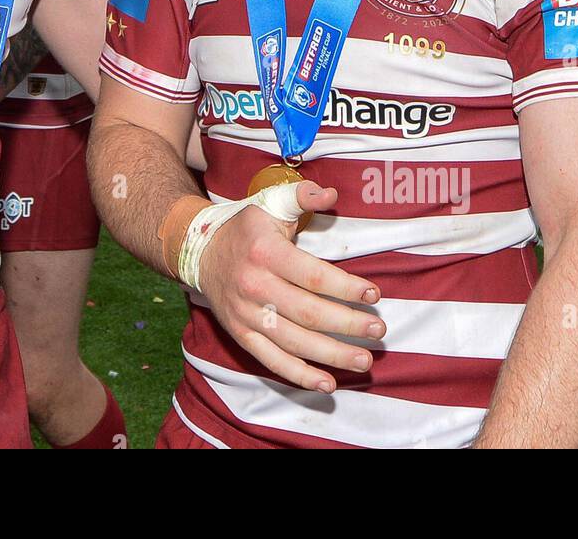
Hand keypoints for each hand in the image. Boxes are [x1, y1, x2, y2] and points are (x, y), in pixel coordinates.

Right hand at [197, 180, 383, 392]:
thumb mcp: (270, 203)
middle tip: (378, 331)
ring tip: (364, 360)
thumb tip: (332, 194)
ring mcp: (246, 314)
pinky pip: (271, 360)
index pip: (313, 276)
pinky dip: (299, 375)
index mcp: (266, 252)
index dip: (346, 287)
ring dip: (332, 354)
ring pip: (294, 341)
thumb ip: (303, 195)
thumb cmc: (245, 228)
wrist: (199, 251)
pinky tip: (327, 383)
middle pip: (308, 313)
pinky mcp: (241, 333)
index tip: (373, 294)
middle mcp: (254, 285)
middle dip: (348, 324)